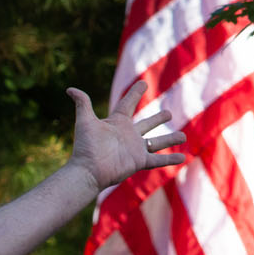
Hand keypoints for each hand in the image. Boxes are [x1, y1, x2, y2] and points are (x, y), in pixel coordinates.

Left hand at [65, 79, 185, 191]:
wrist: (88, 171)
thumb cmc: (86, 147)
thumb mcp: (85, 122)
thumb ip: (82, 103)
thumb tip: (70, 88)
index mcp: (117, 123)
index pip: (128, 104)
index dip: (135, 93)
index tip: (143, 83)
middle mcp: (128, 135)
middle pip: (146, 124)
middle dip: (157, 119)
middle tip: (168, 113)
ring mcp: (135, 149)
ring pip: (157, 142)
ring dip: (170, 139)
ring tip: (183, 136)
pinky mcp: (139, 161)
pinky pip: (158, 160)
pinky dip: (170, 159)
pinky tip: (183, 157)